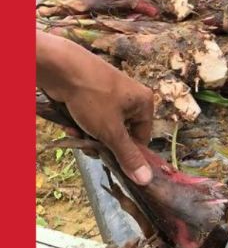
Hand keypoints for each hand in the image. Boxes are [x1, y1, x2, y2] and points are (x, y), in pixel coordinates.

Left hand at [36, 31, 153, 184]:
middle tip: (89, 146)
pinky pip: (91, 114)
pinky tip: (68, 123)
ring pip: (104, 125)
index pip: (142, 137)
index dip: (126, 152)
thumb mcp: (111, 132)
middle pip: (122, 132)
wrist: (61, 67)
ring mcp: (111, 92)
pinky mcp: (92, 90)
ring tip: (75, 131)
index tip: (109, 160)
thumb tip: (146, 180)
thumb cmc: (92, 98)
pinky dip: (81, 121)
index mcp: (144, 102)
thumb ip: (128, 156)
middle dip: (103, 142)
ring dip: (89, 134)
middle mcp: (131, 96)